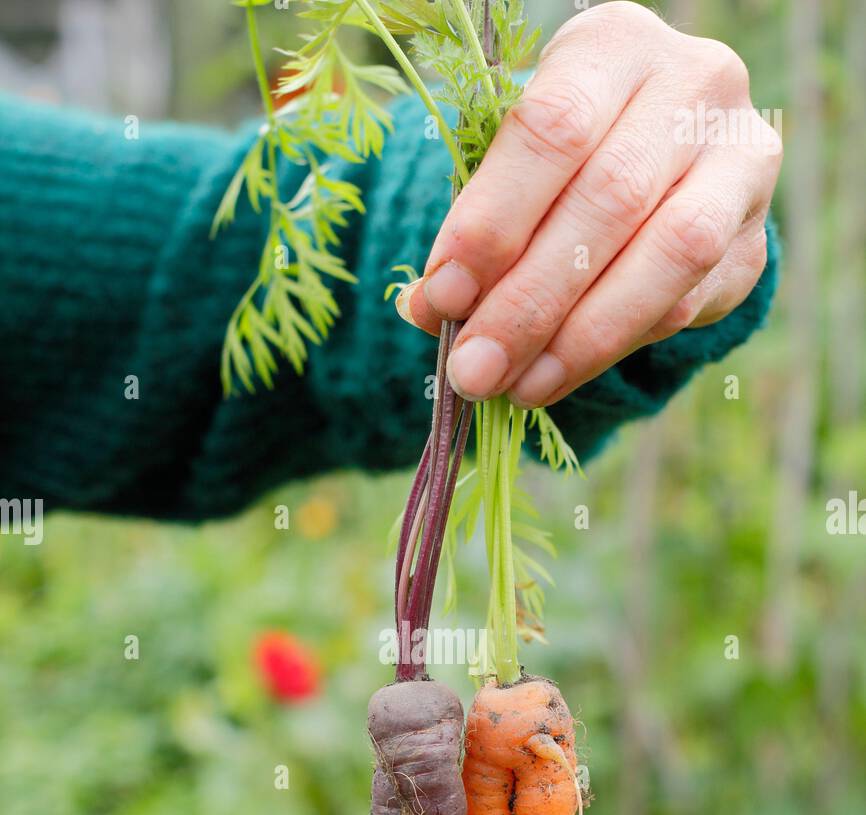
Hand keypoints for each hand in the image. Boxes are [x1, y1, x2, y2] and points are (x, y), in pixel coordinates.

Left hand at [396, 1, 781, 407]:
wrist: (660, 163)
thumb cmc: (562, 159)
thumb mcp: (511, 166)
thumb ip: (477, 228)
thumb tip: (433, 310)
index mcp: (615, 46)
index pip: (554, 129)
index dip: (494, 221)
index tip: (443, 296)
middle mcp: (695, 86)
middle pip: (611, 198)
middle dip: (531, 300)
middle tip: (474, 368)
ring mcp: (740, 161)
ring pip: (669, 255)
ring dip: (583, 337)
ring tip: (517, 387)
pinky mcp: (755, 239)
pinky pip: (689, 302)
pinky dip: (618, 346)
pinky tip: (560, 374)